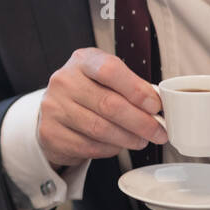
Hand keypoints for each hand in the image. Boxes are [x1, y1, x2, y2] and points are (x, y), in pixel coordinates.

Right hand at [37, 48, 167, 168]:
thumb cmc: (88, 93)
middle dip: (141, 122)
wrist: (55, 113)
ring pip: (100, 129)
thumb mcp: (105, 79)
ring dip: (128, 138)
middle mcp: (64, 81)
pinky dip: (110, 149)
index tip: (155, 106)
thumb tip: (156, 108)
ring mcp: (54, 107)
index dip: (136, 90)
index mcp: (82, 61)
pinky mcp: (51, 133)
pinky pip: (88, 146)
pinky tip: (117, 145)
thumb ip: (129, 87)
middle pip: (108, 104)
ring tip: (141, 140)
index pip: (110, 70)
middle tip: (158, 132)